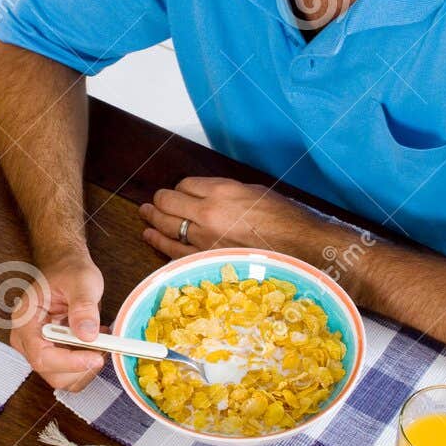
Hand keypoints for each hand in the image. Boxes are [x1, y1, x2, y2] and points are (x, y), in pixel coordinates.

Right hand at [9, 248, 106, 392]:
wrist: (66, 268)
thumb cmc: (68, 271)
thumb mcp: (81, 281)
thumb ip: (83, 307)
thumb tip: (87, 335)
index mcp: (25, 321)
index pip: (41, 356)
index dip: (70, 363)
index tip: (96, 357)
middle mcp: (27, 340)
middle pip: (52, 373)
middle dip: (82, 367)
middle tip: (105, 346)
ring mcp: (38, 348)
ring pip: (63, 378)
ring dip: (87, 366)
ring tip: (100, 338)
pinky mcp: (52, 354)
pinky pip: (71, 372)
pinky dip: (87, 362)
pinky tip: (95, 341)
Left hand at [139, 176, 331, 259]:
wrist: (300, 249)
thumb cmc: (285, 220)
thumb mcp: (255, 192)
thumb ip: (227, 192)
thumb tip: (210, 196)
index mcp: (222, 191)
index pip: (185, 185)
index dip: (180, 188)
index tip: (180, 192)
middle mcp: (208, 213)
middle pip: (168, 202)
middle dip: (159, 201)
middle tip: (152, 202)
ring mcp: (205, 239)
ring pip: (167, 226)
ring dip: (153, 219)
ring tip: (145, 215)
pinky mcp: (206, 260)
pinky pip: (174, 251)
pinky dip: (159, 243)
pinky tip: (151, 237)